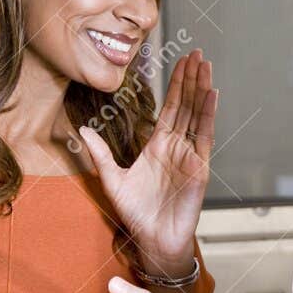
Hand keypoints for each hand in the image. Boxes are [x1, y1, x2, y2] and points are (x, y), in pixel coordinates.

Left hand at [77, 50, 215, 275]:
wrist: (153, 240)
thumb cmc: (136, 214)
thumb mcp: (111, 180)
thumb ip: (99, 154)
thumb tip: (81, 130)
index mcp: (157, 146)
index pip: (170, 108)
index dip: (175, 85)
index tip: (180, 62)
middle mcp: (176, 147)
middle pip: (186, 106)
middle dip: (191, 79)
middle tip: (196, 53)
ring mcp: (190, 156)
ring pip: (198, 116)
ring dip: (202, 90)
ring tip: (205, 65)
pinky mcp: (199, 168)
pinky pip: (205, 138)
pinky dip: (208, 115)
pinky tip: (211, 95)